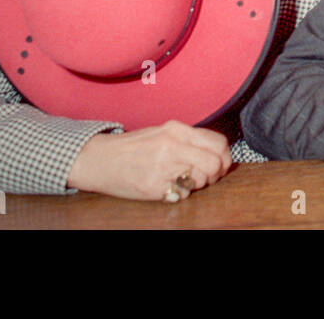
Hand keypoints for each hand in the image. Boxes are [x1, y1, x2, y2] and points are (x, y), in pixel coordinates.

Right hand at [66, 121, 232, 200]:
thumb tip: (218, 151)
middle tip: (206, 176)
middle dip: (215, 174)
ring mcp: (163, 167)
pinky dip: (179, 193)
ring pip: (201, 180)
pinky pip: (181, 194)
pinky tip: (167, 186)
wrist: (99, 159)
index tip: (220, 163)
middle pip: (215, 164)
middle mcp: (172, 146)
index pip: (218, 143)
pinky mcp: (154, 187)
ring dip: (197, 184)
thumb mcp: (162, 132)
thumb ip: (188, 139)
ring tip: (183, 180)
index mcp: (176, 129)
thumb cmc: (132, 147)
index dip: (224, 157)